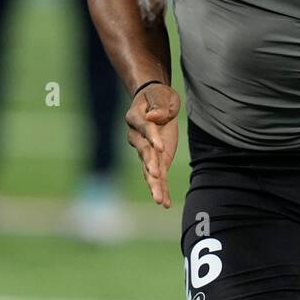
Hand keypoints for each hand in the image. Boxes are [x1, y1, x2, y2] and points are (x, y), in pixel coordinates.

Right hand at [124, 82, 179, 207]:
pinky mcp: (155, 160)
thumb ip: (160, 107)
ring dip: (153, 184)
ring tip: (158, 199)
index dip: (152, 137)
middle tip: (156, 175)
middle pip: (143, 151)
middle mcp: (136, 136)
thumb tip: (153, 117)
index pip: (144, 127)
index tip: (160, 147)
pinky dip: (161, 189)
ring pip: (147, 169)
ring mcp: (144, 150)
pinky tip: (164, 203)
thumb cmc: (158, 96)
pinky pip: (157, 176)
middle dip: (150, 164)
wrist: (154, 102)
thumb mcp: (163, 96)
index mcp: (135, 117)